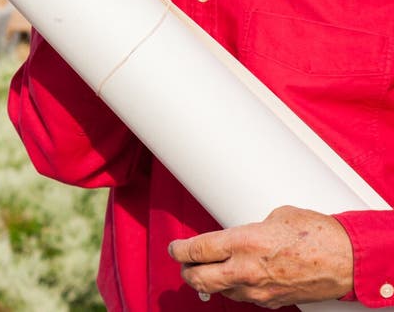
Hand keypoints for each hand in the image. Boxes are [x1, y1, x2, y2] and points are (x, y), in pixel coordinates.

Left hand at [168, 206, 353, 307]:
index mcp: (244, 242)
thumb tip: (242, 234)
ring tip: (208, 272)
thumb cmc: (313, 232)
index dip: (181, 251)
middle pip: (201, 278)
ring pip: (221, 291)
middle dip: (188, 272)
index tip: (175, 249)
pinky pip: (244, 297)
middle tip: (184, 264)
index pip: (199, 250)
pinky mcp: (271, 301)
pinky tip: (236, 279)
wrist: (343, 260)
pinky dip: (235, 289)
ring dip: (211, 282)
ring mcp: (258, 290)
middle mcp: (246, 269)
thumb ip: (251, 228)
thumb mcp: (274, 216)